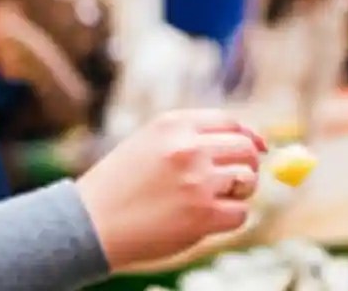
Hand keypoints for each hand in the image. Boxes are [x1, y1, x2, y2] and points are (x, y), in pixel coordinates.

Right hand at [75, 110, 266, 268]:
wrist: (88, 224)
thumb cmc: (119, 186)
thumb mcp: (149, 143)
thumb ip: (191, 137)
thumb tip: (249, 141)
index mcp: (174, 125)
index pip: (230, 123)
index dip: (249, 136)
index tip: (259, 149)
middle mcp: (189, 148)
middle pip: (245, 149)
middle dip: (248, 165)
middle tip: (236, 181)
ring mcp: (197, 181)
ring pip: (247, 180)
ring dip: (240, 193)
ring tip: (214, 201)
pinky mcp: (202, 215)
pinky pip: (240, 213)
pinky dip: (230, 219)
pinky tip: (206, 221)